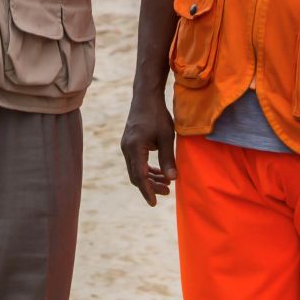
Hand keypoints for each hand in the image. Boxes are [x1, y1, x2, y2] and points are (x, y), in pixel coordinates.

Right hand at [120, 89, 177, 206]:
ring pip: (136, 169)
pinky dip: (147, 169)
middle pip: (136, 175)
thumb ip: (168, 159)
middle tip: (167, 192)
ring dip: (150, 178)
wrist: (146, 97)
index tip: (154, 203)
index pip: (140, 176)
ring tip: (166, 184)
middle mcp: (127, 148)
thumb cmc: (157, 115)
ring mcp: (126, 146)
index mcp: (134, 148)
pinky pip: (136, 162)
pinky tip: (159, 171)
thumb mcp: (167, 137)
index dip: (148, 191)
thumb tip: (172, 179)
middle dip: (150, 186)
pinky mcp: (129, 143)